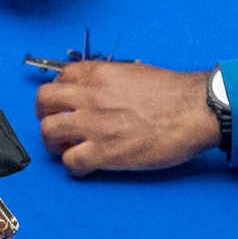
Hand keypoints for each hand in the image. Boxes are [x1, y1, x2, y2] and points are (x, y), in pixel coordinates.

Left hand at [35, 62, 217, 175]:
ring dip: (54, 142)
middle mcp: (90, 97)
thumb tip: (100, 90)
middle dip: (46, 115)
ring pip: (48, 132)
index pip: (59, 78)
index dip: (60, 92)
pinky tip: (86, 165)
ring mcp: (94, 125)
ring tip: (67, 147)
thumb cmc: (174, 93)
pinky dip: (74, 166)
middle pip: (43, 102)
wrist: (194, 109)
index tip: (67, 102)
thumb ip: (110, 80)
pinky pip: (70, 162)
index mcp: (98, 74)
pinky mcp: (104, 152)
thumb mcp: (134, 72)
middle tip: (57, 124)